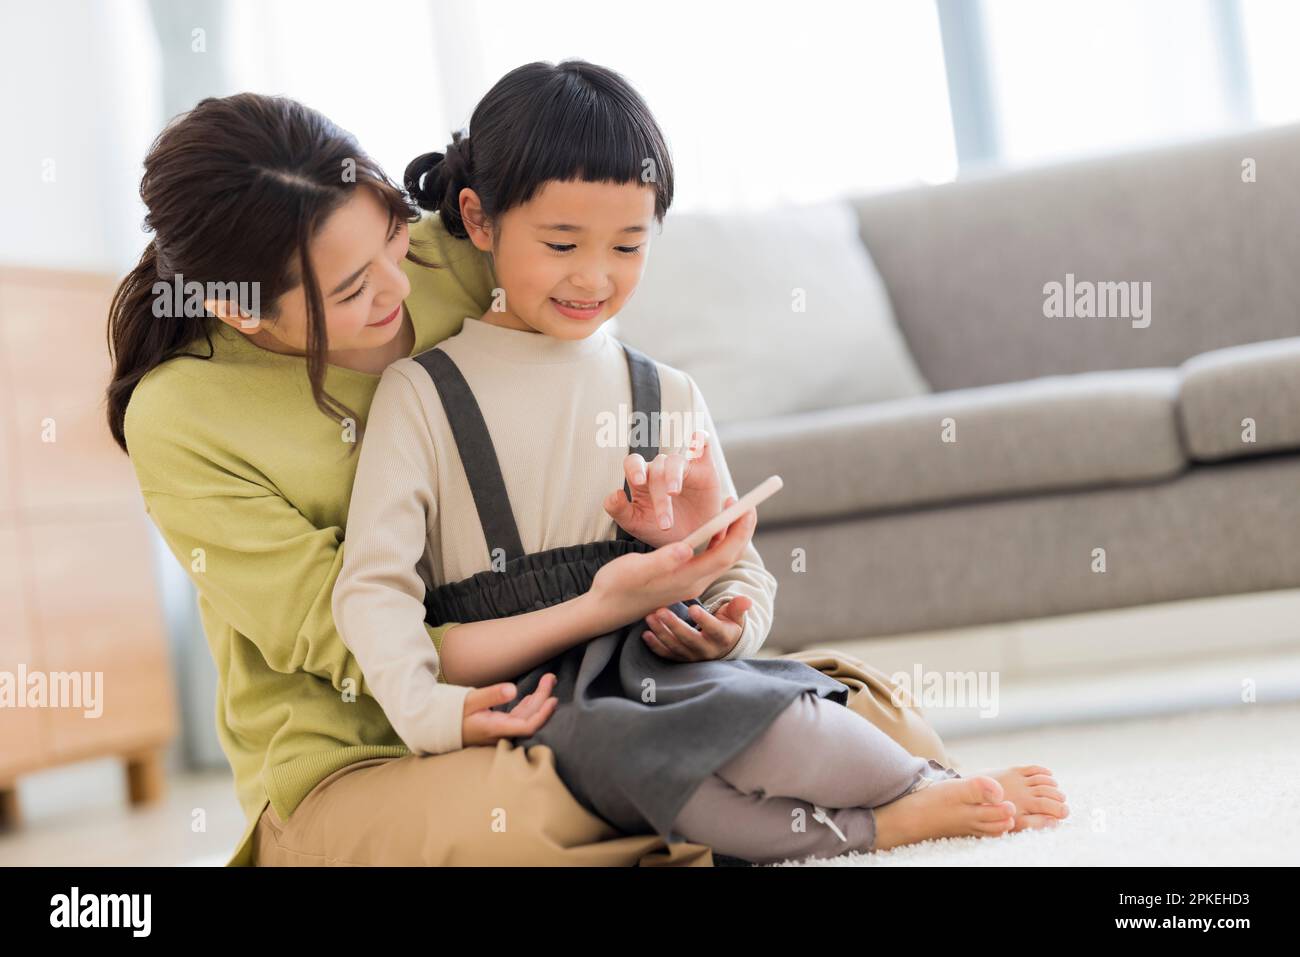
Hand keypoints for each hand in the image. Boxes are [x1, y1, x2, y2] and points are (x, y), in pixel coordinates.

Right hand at [461, 673, 558, 745]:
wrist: (439, 727)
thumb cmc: (453, 714)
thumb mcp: (470, 700)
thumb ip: (492, 695)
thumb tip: (513, 689)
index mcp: (495, 728)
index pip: (527, 727)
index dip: (543, 715)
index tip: (552, 700)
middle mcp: (501, 733)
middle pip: (531, 718)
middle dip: (543, 698)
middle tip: (550, 678)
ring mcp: (501, 731)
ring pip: (526, 716)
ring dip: (538, 700)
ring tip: (547, 680)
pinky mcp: (499, 727)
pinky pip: (519, 718)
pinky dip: (528, 705)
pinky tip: (533, 696)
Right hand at [590, 500, 756, 623]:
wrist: (604, 608)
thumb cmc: (616, 586)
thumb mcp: (636, 569)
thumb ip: (662, 560)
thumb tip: (686, 548)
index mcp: (686, 579)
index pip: (724, 555)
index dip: (739, 531)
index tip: (746, 508)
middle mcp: (693, 583)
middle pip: (729, 556)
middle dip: (741, 530)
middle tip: (745, 504)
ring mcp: (688, 583)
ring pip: (720, 557)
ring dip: (730, 534)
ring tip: (730, 510)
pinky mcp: (681, 580)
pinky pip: (708, 559)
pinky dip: (715, 541)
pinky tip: (710, 528)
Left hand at [602, 430, 722, 547]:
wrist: (690, 541)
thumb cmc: (660, 531)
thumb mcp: (636, 525)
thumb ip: (619, 511)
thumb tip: (615, 494)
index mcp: (642, 480)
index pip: (633, 463)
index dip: (634, 468)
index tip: (638, 482)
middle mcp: (661, 470)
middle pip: (656, 469)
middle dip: (659, 496)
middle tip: (665, 523)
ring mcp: (683, 468)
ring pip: (676, 461)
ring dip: (674, 476)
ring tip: (674, 492)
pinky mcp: (704, 470)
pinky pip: (702, 447)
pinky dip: (700, 440)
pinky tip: (698, 441)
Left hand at [642, 595, 751, 661]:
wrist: (722, 646)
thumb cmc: (727, 624)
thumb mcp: (735, 616)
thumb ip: (737, 607)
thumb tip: (747, 600)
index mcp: (722, 637)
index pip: (713, 629)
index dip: (704, 620)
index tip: (692, 608)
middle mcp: (707, 650)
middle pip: (689, 639)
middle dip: (674, 625)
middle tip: (660, 611)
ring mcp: (693, 656)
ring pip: (675, 646)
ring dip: (661, 633)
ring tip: (650, 618)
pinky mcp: (681, 659)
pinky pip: (667, 655)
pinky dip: (656, 646)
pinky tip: (646, 635)